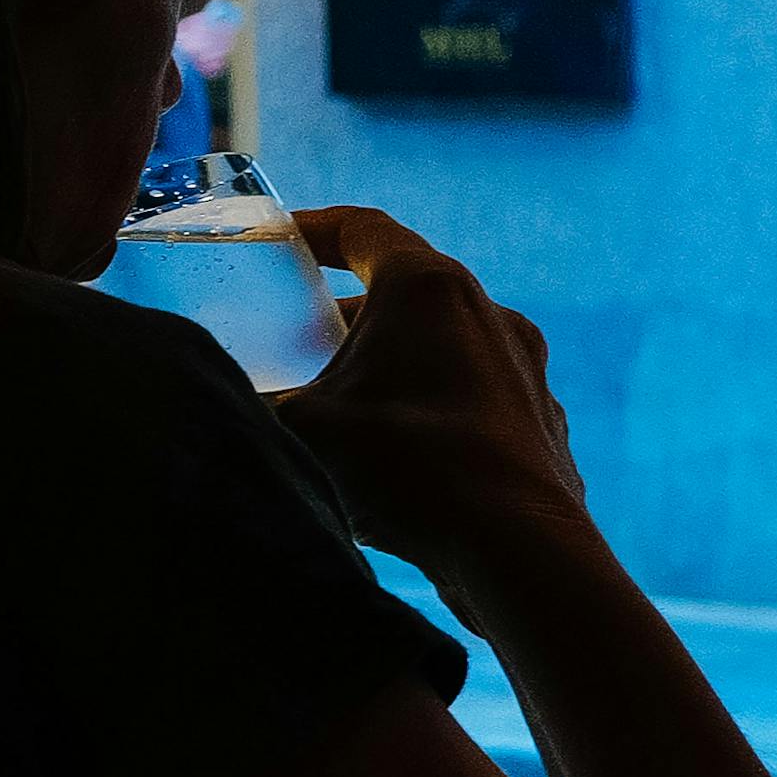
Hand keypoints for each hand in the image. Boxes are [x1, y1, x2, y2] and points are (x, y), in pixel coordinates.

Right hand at [282, 203, 587, 594]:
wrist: (515, 547)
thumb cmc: (407, 466)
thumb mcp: (304, 427)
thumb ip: (265, 402)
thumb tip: (234, 404)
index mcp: (426, 288)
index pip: (363, 229)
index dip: (314, 229)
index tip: (282, 241)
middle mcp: (486, 312)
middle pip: (406, 289)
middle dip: (349, 311)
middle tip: (301, 338)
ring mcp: (524, 366)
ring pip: (445, 344)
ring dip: (396, 361)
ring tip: (352, 406)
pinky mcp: (543, 420)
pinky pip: (477, 396)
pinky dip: (435, 408)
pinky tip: (406, 458)